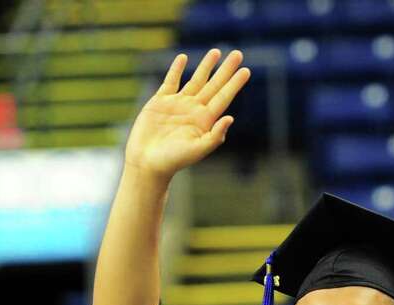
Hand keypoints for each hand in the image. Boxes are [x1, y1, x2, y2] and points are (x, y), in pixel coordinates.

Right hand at [123, 49, 249, 180]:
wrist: (147, 163)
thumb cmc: (173, 161)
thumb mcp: (197, 150)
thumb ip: (215, 136)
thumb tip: (230, 118)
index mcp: (205, 121)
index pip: (223, 97)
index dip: (234, 84)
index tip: (246, 70)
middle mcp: (194, 110)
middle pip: (214, 85)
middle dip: (225, 70)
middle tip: (237, 54)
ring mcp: (178, 105)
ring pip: (196, 80)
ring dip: (206, 66)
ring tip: (216, 51)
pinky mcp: (160, 102)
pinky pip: (171, 81)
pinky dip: (176, 69)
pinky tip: (183, 58)